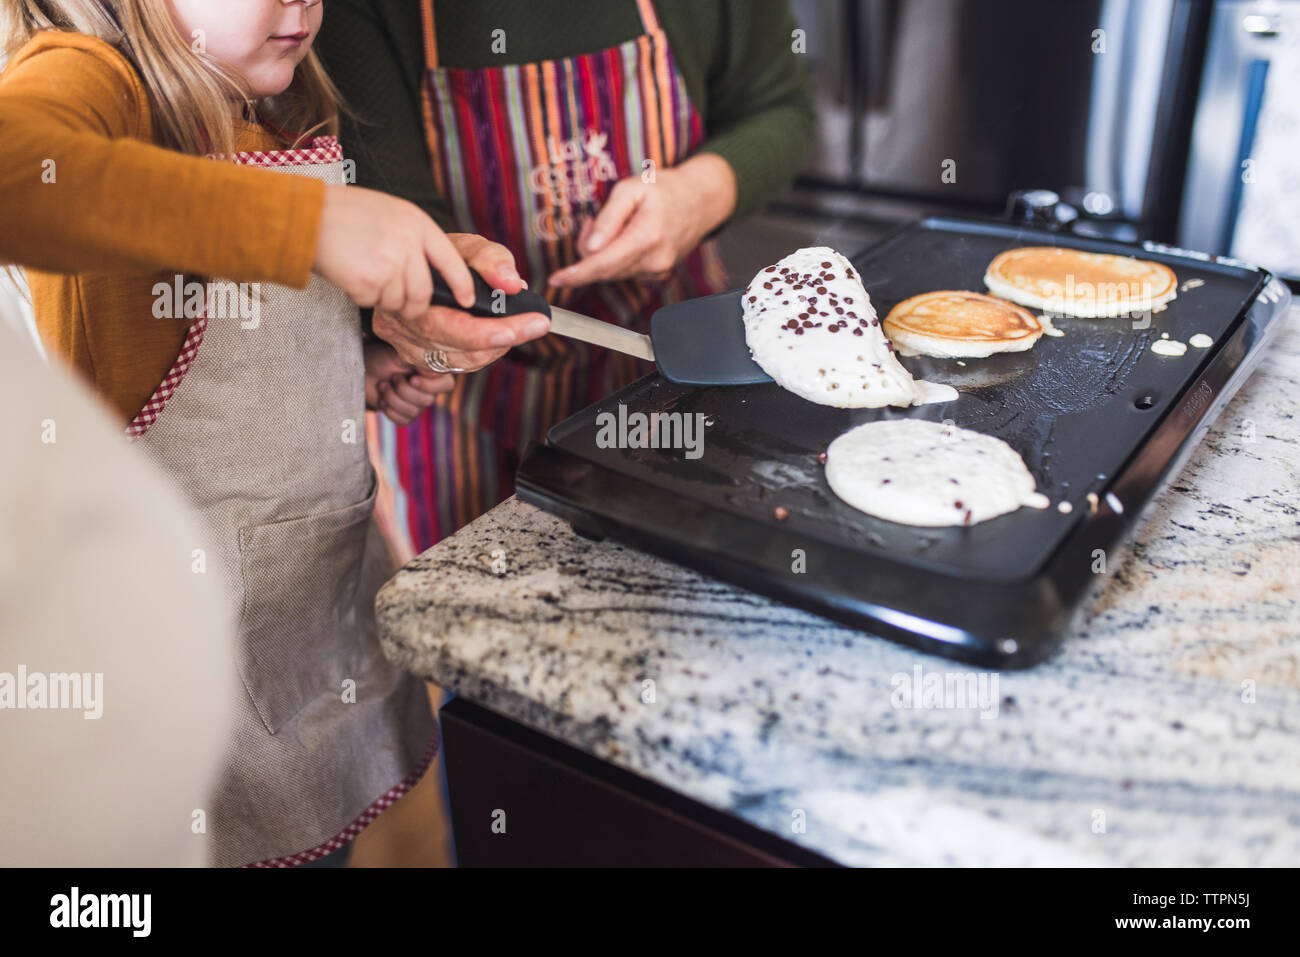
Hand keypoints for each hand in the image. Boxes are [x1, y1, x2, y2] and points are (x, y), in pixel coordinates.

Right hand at [314, 184, 475, 319]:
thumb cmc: (344, 213)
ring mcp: (391, 261)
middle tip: (399, 302)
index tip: (466, 300)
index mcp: (417, 222)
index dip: (461, 284)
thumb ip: (412, 237)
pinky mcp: (370, 280)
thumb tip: (429, 271)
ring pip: (399, 302)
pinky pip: (374, 302)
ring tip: (365, 274)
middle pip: (424, 293)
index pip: (451, 260)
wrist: (307, 215)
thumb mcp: (388, 213)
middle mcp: (408, 242)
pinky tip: (350, 274)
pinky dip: (362, 295)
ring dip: (383, 298)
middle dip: (413, 305)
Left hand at [364, 338, 452, 426]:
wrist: (364, 370)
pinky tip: (382, 399)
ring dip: (392, 398)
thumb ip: (418, 360)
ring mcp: (417, 404)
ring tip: (383, 384)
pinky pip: (403, 421)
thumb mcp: (400, 354)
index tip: (412, 378)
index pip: (447, 385)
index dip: (430, 385)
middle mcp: (429, 390)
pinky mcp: (404, 415)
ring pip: (413, 412)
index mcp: (433, 373)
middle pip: (427, 401)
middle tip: (393, 377)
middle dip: (404, 390)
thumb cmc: (383, 357)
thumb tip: (434, 370)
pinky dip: (389, 410)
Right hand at [372, 233, 550, 371]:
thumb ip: (490, 259)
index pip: (459, 328)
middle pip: (462, 352)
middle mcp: (402, 328)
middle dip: (504, 340)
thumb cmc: (437, 254)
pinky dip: (477, 355)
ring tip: (516, 328)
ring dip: (493, 349)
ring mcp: (404, 345)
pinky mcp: (411, 355)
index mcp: (415, 298)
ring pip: (459, 364)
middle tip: (536, 325)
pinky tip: (492, 339)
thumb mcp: (464, 245)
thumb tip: (513, 284)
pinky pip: (450, 368)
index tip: (536, 323)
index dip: (496, 332)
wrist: (409, 266)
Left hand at [548, 153, 736, 288]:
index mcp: (647, 236)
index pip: (604, 264)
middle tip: (591, 222)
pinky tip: (624, 238)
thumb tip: (591, 249)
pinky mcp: (659, 274)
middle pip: (604, 270)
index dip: (577, 274)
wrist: (700, 200)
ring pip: (613, 273)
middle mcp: (654, 260)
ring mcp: (659, 270)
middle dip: (588, 252)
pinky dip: (616, 259)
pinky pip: (625, 272)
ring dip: (602, 254)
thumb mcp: (632, 188)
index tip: (556, 280)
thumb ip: (609, 218)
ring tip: (612, 225)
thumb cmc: (665, 189)